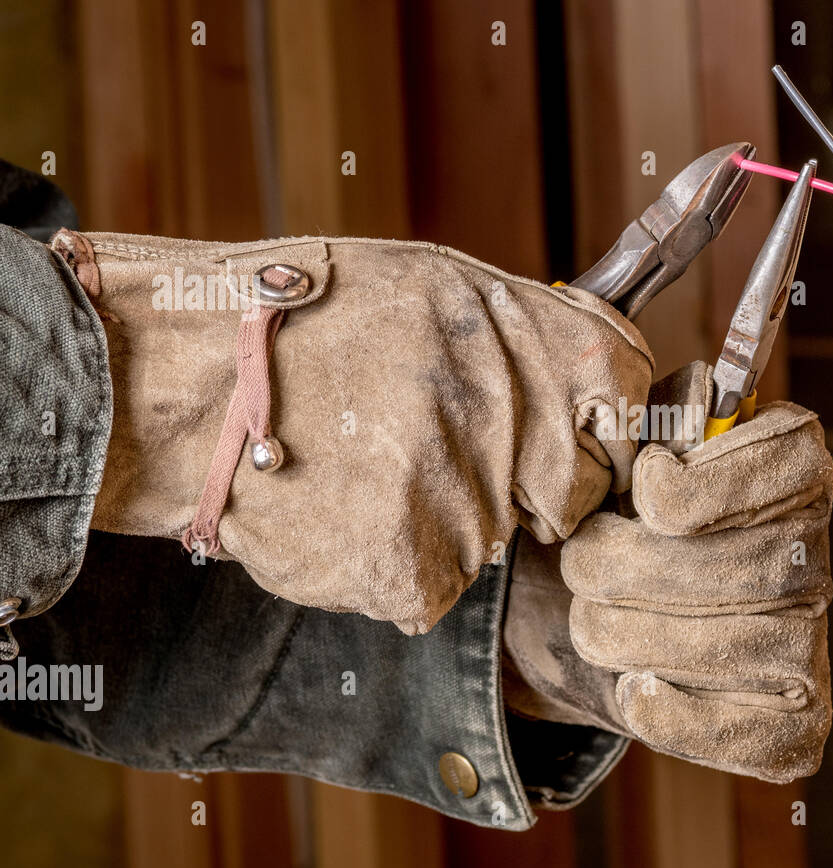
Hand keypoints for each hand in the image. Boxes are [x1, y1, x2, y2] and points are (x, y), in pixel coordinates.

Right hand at [78, 231, 652, 633]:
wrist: (173, 390)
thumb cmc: (293, 324)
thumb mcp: (419, 284)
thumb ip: (522, 327)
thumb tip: (611, 373)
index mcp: (504, 325)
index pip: (624, 387)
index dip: (607, 414)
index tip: (583, 429)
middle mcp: (493, 411)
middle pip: (573, 480)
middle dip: (528, 478)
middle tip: (436, 450)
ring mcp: (455, 498)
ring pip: (497, 538)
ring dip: (448, 519)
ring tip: (368, 470)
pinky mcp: (410, 571)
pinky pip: (438, 583)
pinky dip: (398, 561)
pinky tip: (347, 513)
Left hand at [505, 362, 832, 781]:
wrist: (606, 619)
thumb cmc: (620, 517)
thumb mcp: (625, 448)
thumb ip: (647, 414)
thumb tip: (683, 414)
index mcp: (792, 471)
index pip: (790, 465)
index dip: (708, 483)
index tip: (646, 488)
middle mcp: (815, 559)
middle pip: (738, 564)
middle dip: (628, 566)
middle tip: (581, 564)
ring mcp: (810, 646)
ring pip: (721, 646)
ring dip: (624, 635)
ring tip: (592, 621)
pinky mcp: (793, 725)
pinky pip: (733, 729)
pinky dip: (664, 711)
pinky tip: (633, 684)